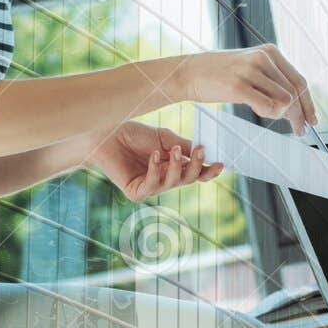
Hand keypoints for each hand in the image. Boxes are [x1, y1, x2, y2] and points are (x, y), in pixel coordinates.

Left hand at [87, 121, 222, 201]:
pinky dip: (155, 169)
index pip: (195, 173)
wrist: (108, 135)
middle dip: (196, 167)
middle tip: (200, 151)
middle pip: (189, 179)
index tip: (220, 163)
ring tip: (174, 150)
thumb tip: (205, 151)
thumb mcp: (165, 138)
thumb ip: (184, 146)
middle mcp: (164, 179)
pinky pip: (152, 184)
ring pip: (173, 183)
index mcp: (173, 166)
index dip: (208, 171)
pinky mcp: (137, 193)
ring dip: (177, 166)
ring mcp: (151, 187)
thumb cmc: (135, 135)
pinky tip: (154, 155)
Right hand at [177, 44, 317, 133]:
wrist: (189, 73)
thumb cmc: (221, 75)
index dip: (308, 104)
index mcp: (270, 52)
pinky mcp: (239, 85)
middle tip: (299, 131)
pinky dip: (268, 113)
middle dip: (299, 115)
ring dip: (280, 114)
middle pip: (295, 94)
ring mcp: (251, 71)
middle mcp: (263, 58)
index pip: (299, 82)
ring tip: (265, 112)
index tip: (312, 121)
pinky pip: (268, 107)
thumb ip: (273, 82)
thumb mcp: (251, 70)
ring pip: (284, 101)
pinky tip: (257, 110)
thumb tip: (296, 106)